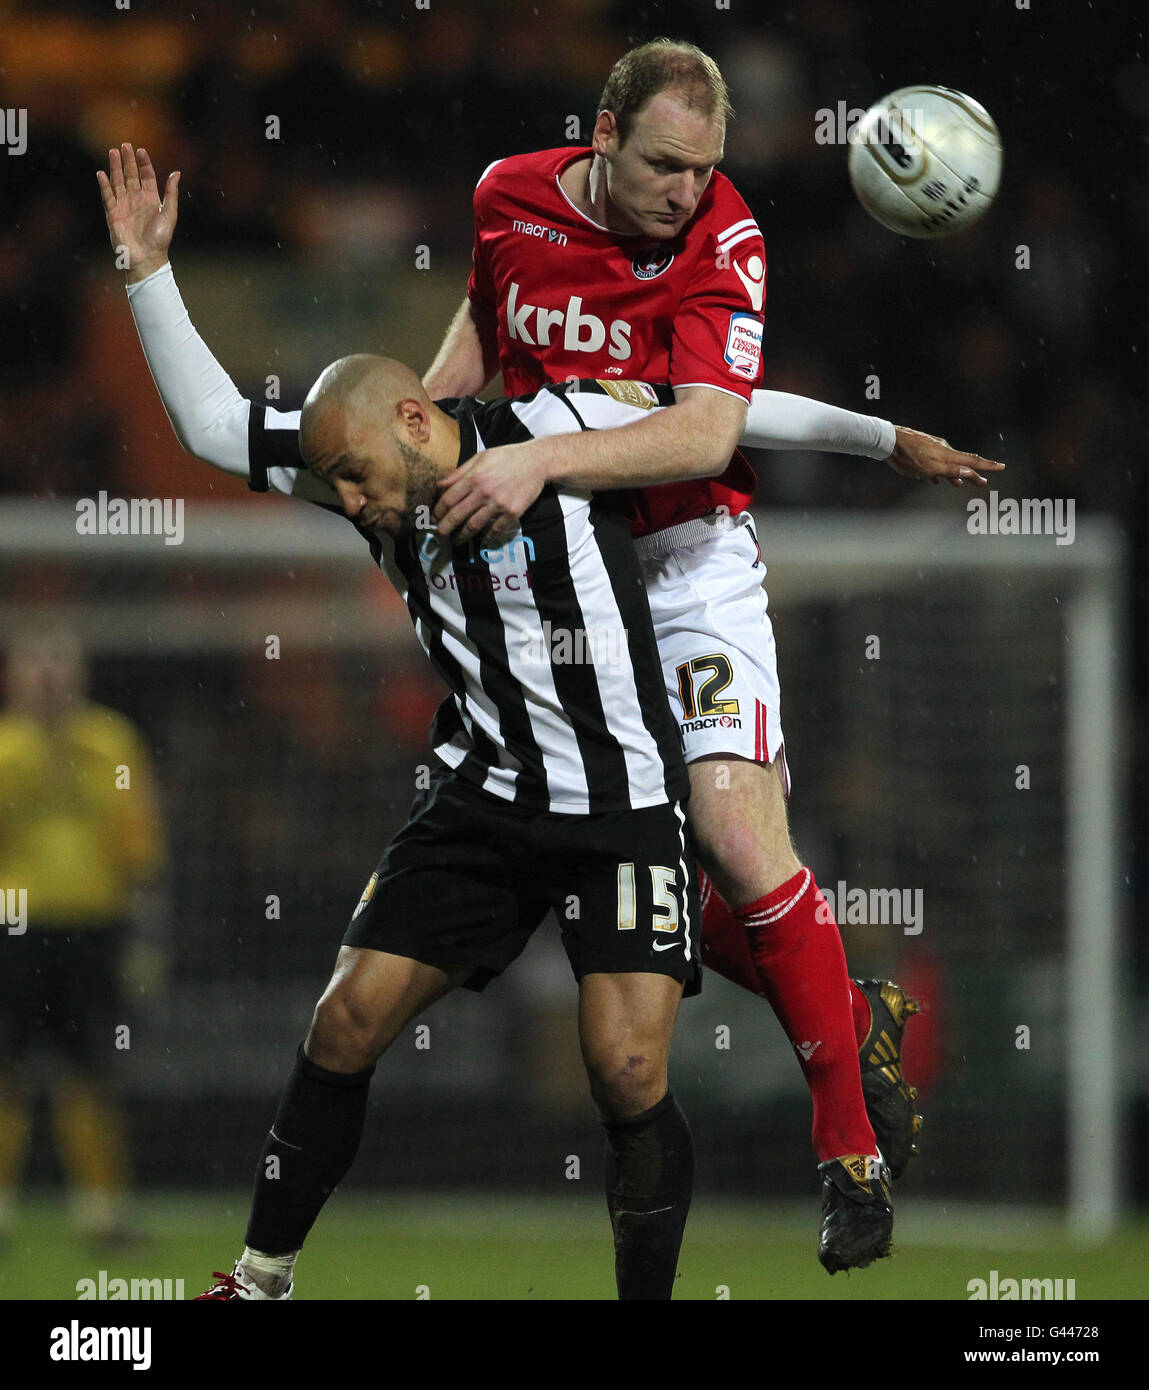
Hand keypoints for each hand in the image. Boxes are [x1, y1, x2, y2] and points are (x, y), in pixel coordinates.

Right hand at [97, 143, 179, 282]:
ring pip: (118, 182)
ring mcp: (124, 206)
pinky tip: (102, 173)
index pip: (147, 176)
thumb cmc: (160, 239)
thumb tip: (176, 173)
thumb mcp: (169, 214)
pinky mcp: (113, 213)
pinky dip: (105, 185)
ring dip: (115, 167)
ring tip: (113, 152)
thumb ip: (171, 194)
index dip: (144, 163)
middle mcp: (137, 200)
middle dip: (128, 161)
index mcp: (151, 200)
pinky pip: (108, 196)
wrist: (146, 258)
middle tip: (125, 145)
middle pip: (131, 175)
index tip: (141, 150)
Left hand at [433, 440, 550, 545]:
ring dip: (462, 537)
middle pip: (457, 516)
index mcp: (474, 477)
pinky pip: (495, 530)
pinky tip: (482, 541)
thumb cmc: (507, 457)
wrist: (537, 461)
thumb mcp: (481, 458)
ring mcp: (498, 504)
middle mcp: (484, 492)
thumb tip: (440, 485)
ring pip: (474, 526)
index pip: (448, 499)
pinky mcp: (512, 512)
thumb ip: (459, 472)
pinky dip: (487, 538)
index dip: (438, 511)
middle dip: (444, 529)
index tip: (434, 518)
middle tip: (440, 536)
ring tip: (457, 541)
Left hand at [886, 426, 1003, 485]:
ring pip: (948, 464)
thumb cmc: (907, 457)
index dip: (987, 466)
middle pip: (962, 464)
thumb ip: (950, 471)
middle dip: (973, 474)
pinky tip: (935, 479)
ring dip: (955, 475)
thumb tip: (970, 473)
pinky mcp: (922, 450)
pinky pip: (935, 463)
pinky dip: (939, 472)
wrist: (888, 440)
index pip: (972, 462)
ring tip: (960, 485)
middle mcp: (943, 450)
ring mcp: (932, 449)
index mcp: (947, 455)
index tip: (1001, 467)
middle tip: (983, 483)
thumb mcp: (929, 468)